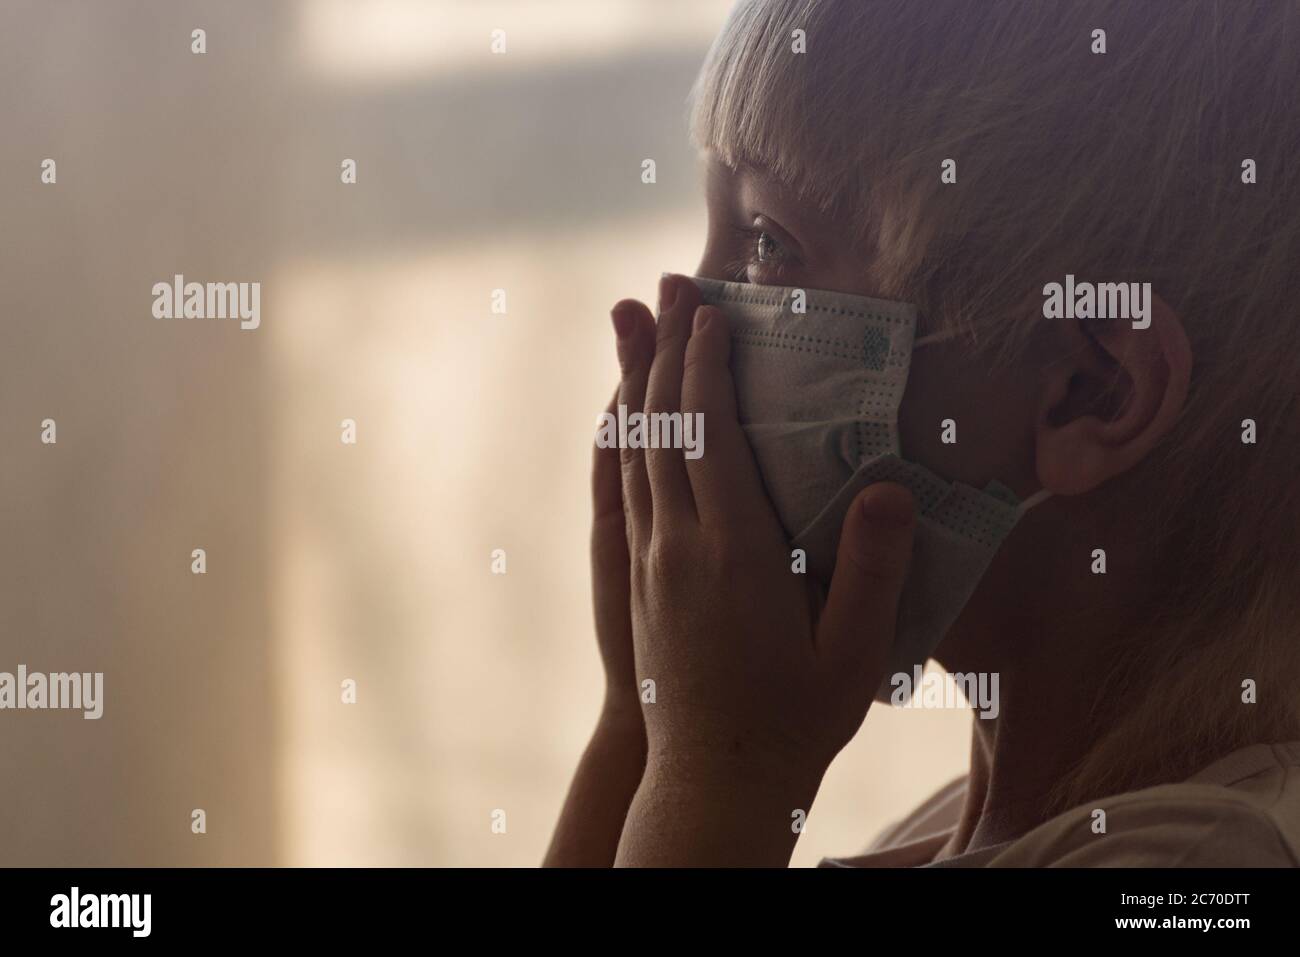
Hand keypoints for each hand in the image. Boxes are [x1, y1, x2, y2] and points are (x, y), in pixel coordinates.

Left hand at [613, 274, 915, 864]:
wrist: (714, 781)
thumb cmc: (794, 720)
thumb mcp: (852, 655)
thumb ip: (872, 570)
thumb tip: (888, 488)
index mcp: (735, 554)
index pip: (711, 437)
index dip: (707, 367)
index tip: (710, 310)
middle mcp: (678, 548)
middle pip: (662, 429)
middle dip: (666, 351)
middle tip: (667, 286)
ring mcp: (648, 564)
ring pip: (634, 454)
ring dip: (637, 383)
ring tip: (636, 326)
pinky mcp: (634, 583)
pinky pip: (621, 493)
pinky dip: (622, 442)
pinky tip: (621, 416)